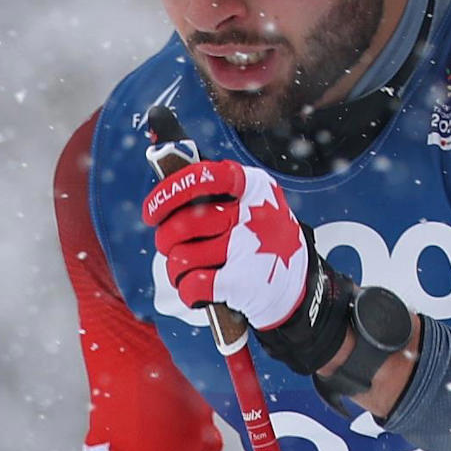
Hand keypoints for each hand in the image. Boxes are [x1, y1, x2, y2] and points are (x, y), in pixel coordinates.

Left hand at [141, 158, 418, 403]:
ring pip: (181, 258)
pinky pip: (192, 285)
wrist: (299, 291)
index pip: (203, 177)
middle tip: (171, 248)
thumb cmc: (261, 242)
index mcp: (253, 187)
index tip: (151, 213)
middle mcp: (253, 214)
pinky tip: (198, 293)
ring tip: (189, 273)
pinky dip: (188, 293)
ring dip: (176, 271)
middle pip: (182, 225)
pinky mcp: (243, 282)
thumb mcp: (250, 206)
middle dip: (166, 241)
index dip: (169, 193)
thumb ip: (213, 190)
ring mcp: (249, 248)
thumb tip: (163, 157)